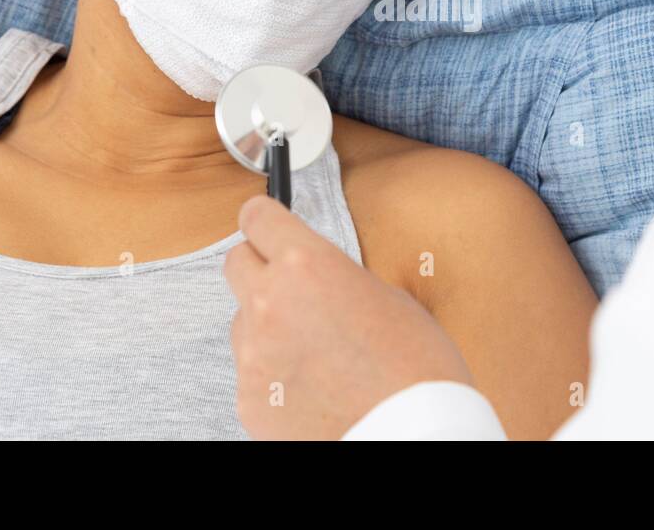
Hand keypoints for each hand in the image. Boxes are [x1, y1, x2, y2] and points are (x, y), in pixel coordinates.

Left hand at [226, 195, 472, 439]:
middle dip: (261, 267)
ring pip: (243, 320)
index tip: (269, 223)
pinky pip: (252, 370)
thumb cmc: (416, 369)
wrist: (410, 436)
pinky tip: (313, 385)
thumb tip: (319, 280)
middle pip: (237, 262)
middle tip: (294, 286)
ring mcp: (254, 354)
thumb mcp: (389, 298)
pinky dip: (274, 372)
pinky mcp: (249, 399)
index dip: (265, 218)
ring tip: (316, 350)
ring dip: (268, 324)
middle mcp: (269, 302)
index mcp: (307, 265)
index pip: (258, 217)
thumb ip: (338, 278)